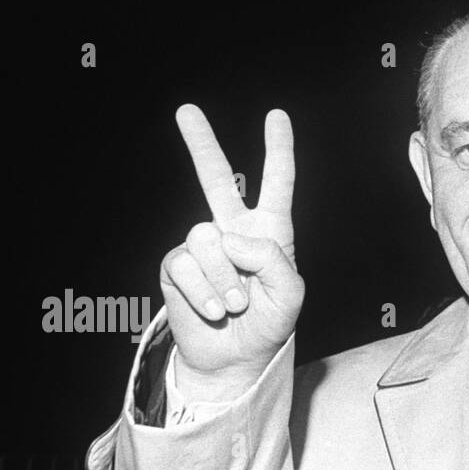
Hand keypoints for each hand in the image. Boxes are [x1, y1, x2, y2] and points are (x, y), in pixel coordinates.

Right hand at [161, 105, 304, 400]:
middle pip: (218, 179)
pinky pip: (186, 267)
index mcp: (269, 233)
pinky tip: (214, 310)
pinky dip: (205, 293)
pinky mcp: (177, 266)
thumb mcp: (290, 294)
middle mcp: (232, 232)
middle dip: (201, 144)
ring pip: (207, 239)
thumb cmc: (268, 325)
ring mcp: (202, 247)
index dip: (278, 151)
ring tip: (236, 305)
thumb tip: (227, 238)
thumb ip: (271, 258)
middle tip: (186, 110)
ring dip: (225, 279)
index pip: (277, 185)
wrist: (236, 359)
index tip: (276, 116)